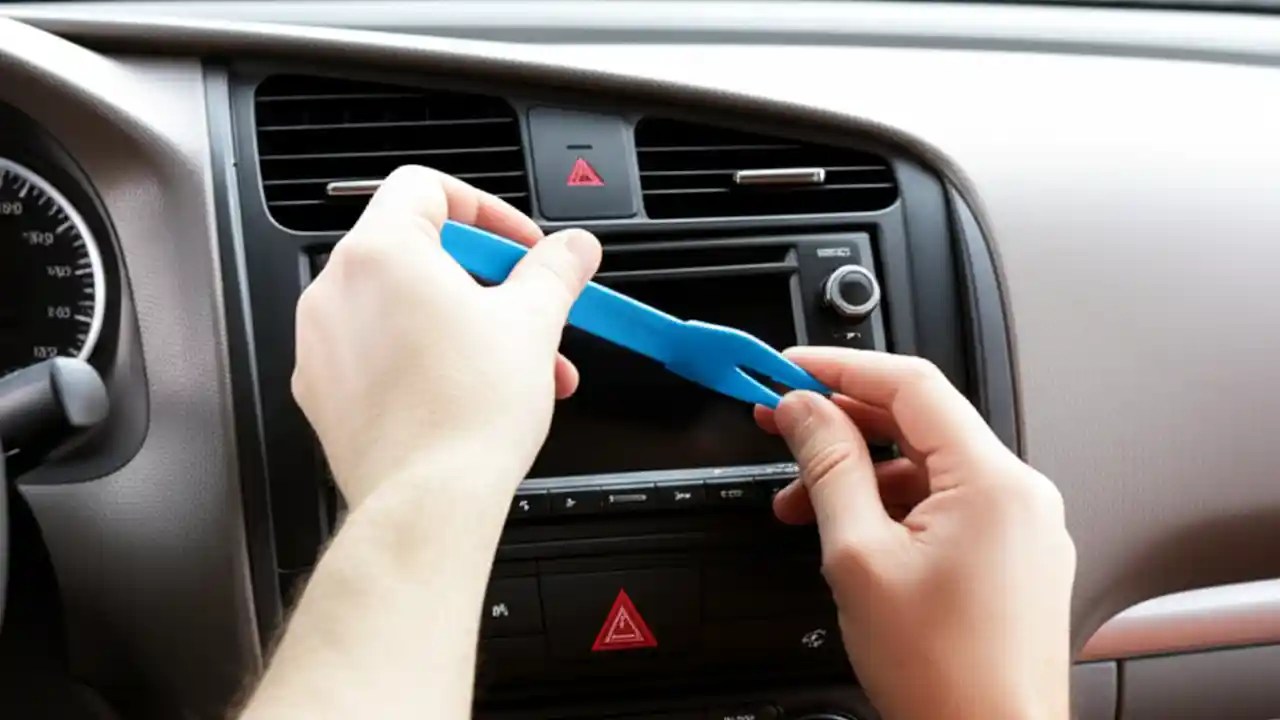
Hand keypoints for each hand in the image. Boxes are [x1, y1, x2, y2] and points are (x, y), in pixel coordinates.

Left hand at [292, 166, 601, 506]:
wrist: (427, 501)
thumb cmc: (468, 412)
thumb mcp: (534, 322)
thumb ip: (554, 270)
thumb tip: (572, 248)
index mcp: (381, 252)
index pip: (424, 187)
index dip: (484, 208)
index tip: (521, 246)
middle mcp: (335, 290)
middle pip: (417, 253)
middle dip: (487, 282)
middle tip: (529, 309)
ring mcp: (321, 344)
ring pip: (402, 310)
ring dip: (465, 325)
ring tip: (520, 367)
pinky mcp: (323, 393)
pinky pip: (379, 354)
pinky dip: (425, 359)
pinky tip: (474, 393)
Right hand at [755, 349, 1074, 719]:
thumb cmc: (942, 675)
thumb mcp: (859, 557)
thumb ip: (829, 467)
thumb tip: (805, 410)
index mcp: (992, 482)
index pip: (911, 384)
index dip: (841, 367)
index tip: (790, 369)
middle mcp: (1020, 494)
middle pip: (919, 423)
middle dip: (842, 424)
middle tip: (783, 427)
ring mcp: (1022, 527)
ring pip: (928, 469)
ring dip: (861, 475)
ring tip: (802, 506)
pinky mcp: (1015, 557)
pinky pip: (948, 505)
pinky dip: (893, 507)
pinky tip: (850, 533)